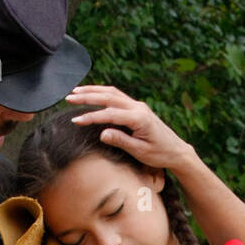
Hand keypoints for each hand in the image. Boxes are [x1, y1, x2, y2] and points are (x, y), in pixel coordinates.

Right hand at [66, 85, 193, 172]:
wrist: (176, 151)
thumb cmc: (159, 154)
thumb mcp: (140, 151)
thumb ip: (121, 141)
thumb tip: (102, 133)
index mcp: (139, 118)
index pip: (110, 114)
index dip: (91, 117)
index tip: (75, 120)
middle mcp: (138, 107)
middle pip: (109, 97)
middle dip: (87, 96)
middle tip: (69, 98)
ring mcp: (138, 105)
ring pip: (112, 93)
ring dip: (93, 91)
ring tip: (75, 92)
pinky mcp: (137, 108)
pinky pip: (117, 96)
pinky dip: (102, 93)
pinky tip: (91, 93)